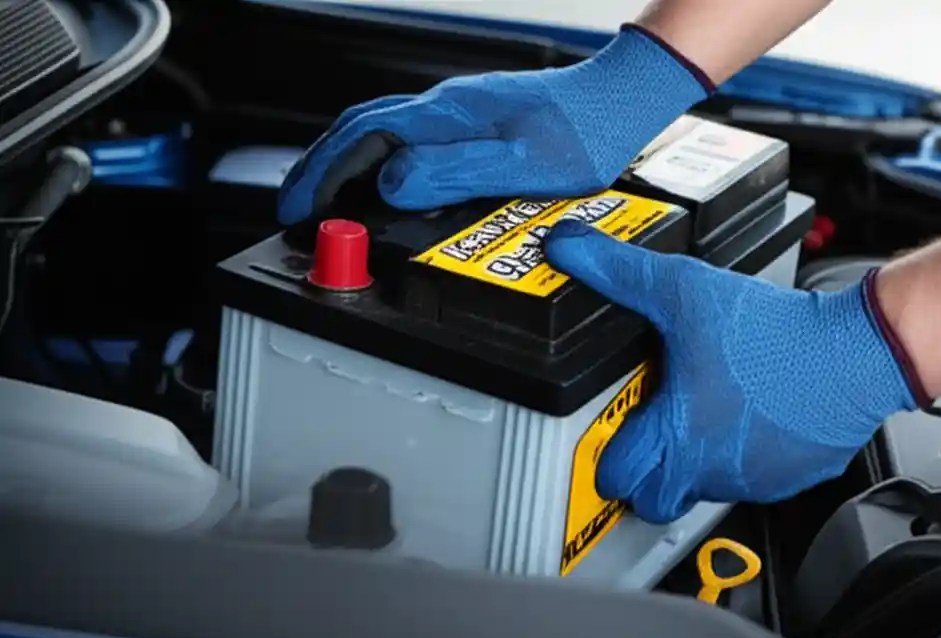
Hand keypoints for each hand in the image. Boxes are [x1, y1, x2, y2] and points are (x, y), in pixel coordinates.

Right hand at [276, 26, 709, 225]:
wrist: (620, 100)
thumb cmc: (583, 134)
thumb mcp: (518, 166)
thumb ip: (450, 174)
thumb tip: (389, 183)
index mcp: (444, 117)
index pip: (359, 142)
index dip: (321, 178)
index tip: (296, 210)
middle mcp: (442, 105)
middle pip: (358, 129)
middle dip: (319, 167)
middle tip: (296, 204)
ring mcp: (457, 107)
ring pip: (379, 126)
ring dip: (345, 158)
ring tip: (327, 192)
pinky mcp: (474, 116)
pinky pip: (406, 130)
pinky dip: (378, 153)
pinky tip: (387, 174)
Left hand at [544, 220, 922, 523]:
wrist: (855, 351)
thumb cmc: (776, 334)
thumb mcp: (686, 290)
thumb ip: (621, 272)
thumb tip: (570, 247)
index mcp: (677, 435)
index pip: (617, 478)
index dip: (606, 457)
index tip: (614, 433)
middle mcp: (712, 469)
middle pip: (653, 500)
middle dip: (644, 476)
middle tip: (647, 437)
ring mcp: (754, 479)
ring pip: (704, 490)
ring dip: (695, 463)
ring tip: (702, 414)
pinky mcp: (791, 477)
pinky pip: (754, 480)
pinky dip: (744, 457)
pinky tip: (749, 416)